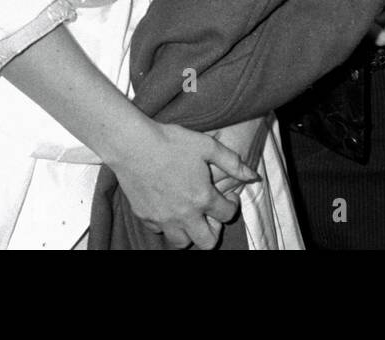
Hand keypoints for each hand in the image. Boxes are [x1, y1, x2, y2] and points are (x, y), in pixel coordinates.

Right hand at [108, 121, 256, 248]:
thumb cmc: (169, 141)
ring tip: (190, 217)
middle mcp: (185, 214)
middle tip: (211, 215)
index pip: (227, 214)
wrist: (132, 143)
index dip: (232, 205)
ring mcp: (164, 218)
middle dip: (214, 231)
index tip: (228, 197)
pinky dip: (165, 225)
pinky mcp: (145, 216)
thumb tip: (253, 175)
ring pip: (182, 242)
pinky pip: (159, 230)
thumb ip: (232, 162)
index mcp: (203, 197)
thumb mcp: (206, 145)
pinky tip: (167, 209)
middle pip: (207, 241)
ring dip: (189, 233)